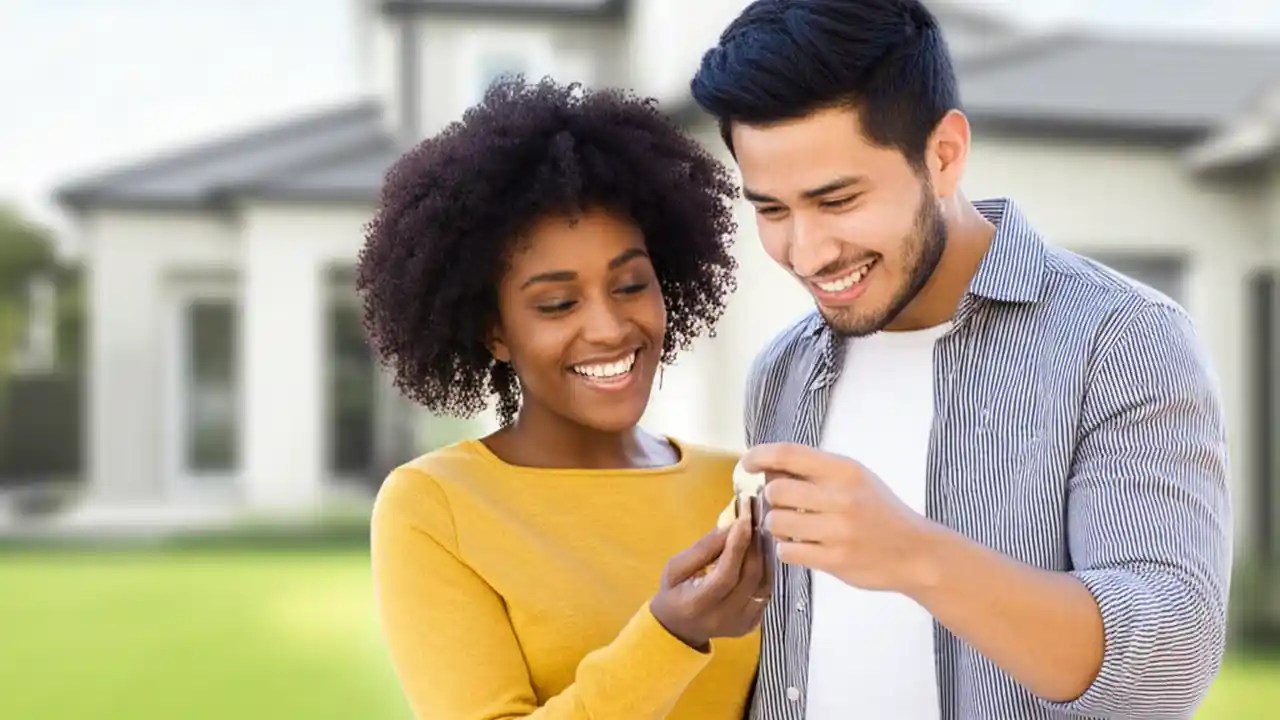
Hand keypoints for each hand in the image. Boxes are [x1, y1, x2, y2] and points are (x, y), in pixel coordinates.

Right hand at [650, 513, 770, 649]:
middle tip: (754, 519)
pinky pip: (766, 590)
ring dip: (763, 554)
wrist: (680, 628)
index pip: (725, 574)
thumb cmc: (674, 593)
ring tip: (758, 532)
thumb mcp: (675, 567)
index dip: (738, 545)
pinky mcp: (754, 623)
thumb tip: (731, 525)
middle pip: (750, 576)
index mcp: (697, 605)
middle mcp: (723, 617)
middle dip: (754, 544)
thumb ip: (703, 549)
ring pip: (764, 582)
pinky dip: (765, 569)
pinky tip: (759, 553)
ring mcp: (742, 622)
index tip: (744, 518)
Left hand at [744, 442, 939, 593]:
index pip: (789, 454)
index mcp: (844, 471)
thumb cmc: (880, 512)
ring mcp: (837, 530)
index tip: (746, 464)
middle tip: (783, 506)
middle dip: (772, 499)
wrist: (915, 552)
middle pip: (776, 490)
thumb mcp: (857, 480)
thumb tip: (769, 469)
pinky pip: (787, 551)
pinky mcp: (834, 560)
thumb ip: (818, 473)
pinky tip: (802, 547)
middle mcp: (840, 497)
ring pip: (777, 522)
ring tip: (794, 528)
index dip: (760, 456)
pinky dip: (787, 549)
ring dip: (777, 526)